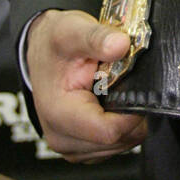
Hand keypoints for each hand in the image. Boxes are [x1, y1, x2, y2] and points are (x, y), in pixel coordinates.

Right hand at [26, 9, 147, 161]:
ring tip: (113, 91)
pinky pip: (117, 145)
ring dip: (128, 119)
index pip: (110, 132)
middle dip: (132, 112)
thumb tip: (120, 44)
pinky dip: (122, 126)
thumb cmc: (54, 44)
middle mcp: (62, 138)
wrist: (41, 53)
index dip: (133, 111)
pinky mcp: (82, 149)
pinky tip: (111, 103)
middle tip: (122, 83)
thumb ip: (97, 37)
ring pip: (123, 144)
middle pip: (120, 140)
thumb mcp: (72, 30)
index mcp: (59, 115)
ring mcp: (71, 147)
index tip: (138, 87)